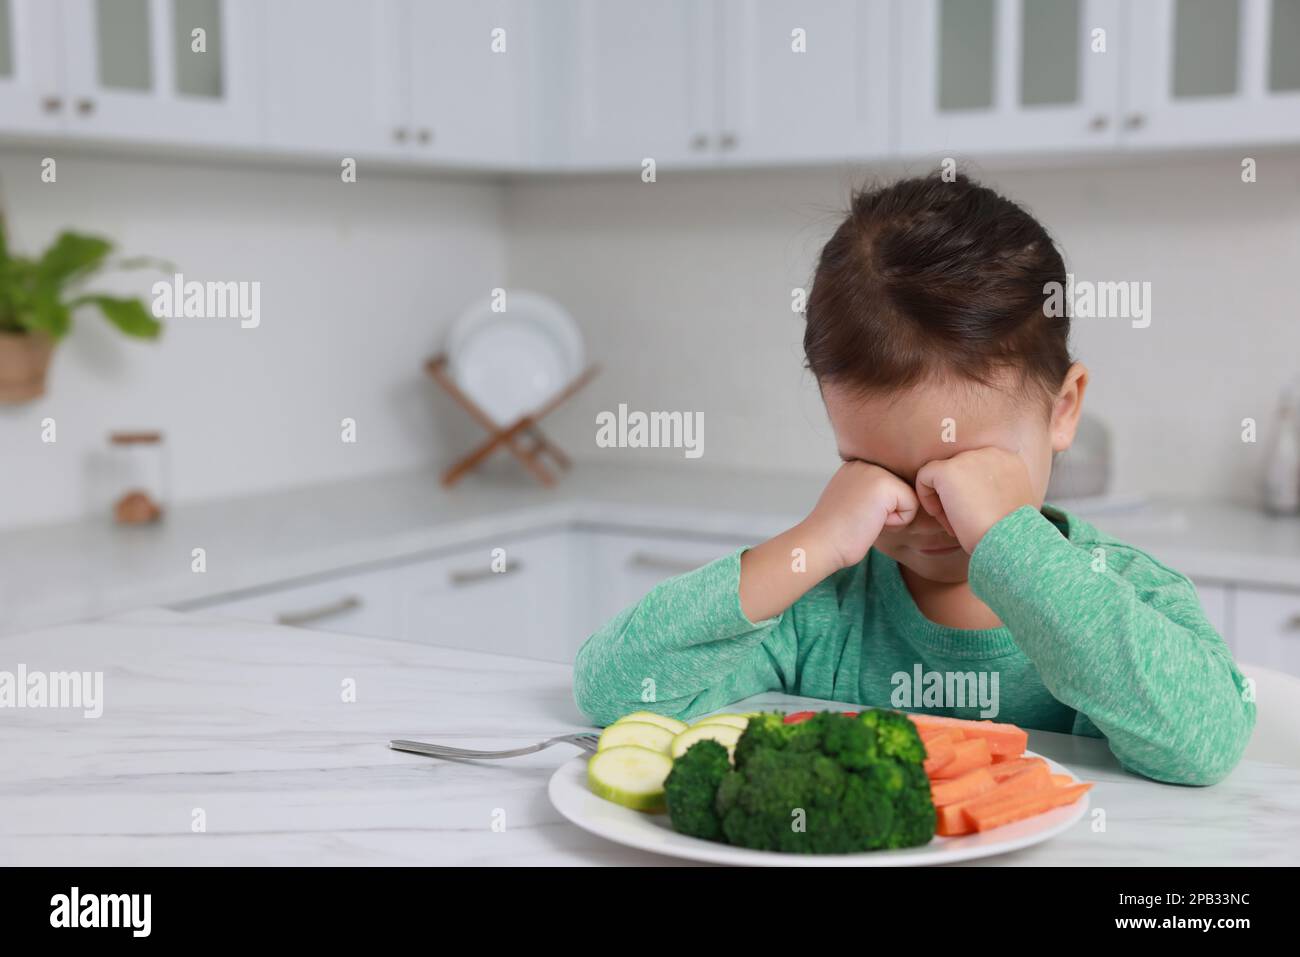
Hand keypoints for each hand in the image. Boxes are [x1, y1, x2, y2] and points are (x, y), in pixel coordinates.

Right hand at [802, 461, 919, 568]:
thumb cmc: (835, 534)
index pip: (891, 487)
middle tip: (859, 518)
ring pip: (908, 497)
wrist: (821, 543)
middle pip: (901, 491)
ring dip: (892, 517)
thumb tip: (894, 502)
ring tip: (865, 519)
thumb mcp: (851, 502)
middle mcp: (865, 463)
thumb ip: (870, 494)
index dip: (880, 510)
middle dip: (888, 512)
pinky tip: (871, 522)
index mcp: (856, 466)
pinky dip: (896, 522)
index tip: (853, 515)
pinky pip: (912, 506)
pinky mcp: (885, 484)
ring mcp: (874, 471)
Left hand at [914, 447, 1034, 553]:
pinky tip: (941, 517)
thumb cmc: (1009, 533)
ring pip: (942, 474)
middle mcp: (991, 453)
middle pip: (960, 470)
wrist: (1009, 542)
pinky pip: (925, 476)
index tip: (978, 515)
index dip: (973, 493)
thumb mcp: (1009, 503)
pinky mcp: (948, 470)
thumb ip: (993, 488)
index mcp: (1009, 460)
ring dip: (944, 499)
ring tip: (955, 523)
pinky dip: (927, 498)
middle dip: (958, 496)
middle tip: (964, 522)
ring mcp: (969, 458)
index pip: (978, 469)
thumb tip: (970, 492)